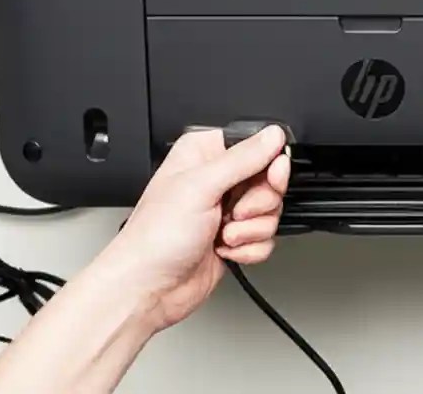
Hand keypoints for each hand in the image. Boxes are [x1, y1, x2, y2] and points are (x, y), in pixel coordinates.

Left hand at [100, 125, 290, 330]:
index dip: (270, 162)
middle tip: (236, 211)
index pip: (257, 144)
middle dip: (259, 203)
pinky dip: (249, 248)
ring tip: (223, 234)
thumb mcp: (201, 187)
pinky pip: (266, 238)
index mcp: (205, 154)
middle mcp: (218, 179)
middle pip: (270, 180)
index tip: (270, 178)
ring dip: (251, 229)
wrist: (150, 288)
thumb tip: (272, 134)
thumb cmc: (156, 237)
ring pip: (271, 211)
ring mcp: (228, 210)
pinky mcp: (236, 237)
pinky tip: (225, 249)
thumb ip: (243, 158)